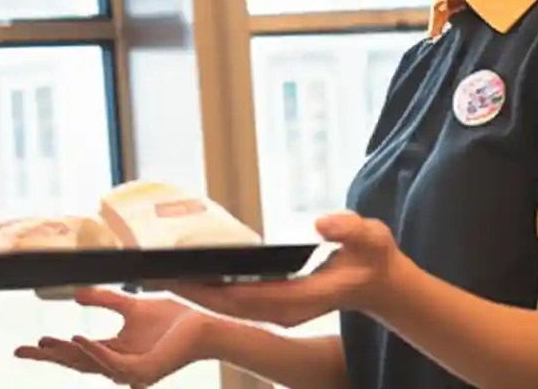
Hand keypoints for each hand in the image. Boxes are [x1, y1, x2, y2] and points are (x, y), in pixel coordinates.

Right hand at [15, 287, 210, 386]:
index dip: (53, 349)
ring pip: (92, 365)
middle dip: (49, 358)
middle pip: (76, 364)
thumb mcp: (130, 304)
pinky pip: (114, 363)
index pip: (77, 353)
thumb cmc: (172, 318)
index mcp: (114, 352)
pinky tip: (78, 339)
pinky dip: (94, 352)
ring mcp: (131, 372)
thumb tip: (75, 294)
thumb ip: (104, 299)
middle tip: (20, 352)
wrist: (202, 324)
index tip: (29, 344)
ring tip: (46, 343)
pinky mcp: (145, 372)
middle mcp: (119, 366)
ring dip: (67, 354)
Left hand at [176, 210, 405, 326]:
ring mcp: (278, 311)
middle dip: (191, 291)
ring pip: (227, 307)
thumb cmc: (376, 257)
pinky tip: (191, 274)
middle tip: (155, 274)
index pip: (245, 297)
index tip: (183, 276)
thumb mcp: (371, 237)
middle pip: (227, 305)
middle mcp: (283, 311)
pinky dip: (211, 290)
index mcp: (299, 300)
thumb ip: (350, 230)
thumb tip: (322, 225)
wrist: (382, 283)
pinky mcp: (276, 306)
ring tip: (162, 274)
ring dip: (196, 293)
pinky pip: (235, 301)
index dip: (212, 288)